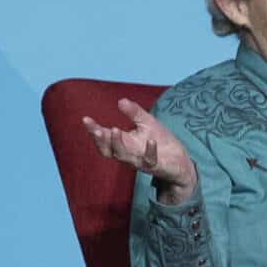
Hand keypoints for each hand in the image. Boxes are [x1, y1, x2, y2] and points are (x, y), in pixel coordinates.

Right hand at [80, 99, 195, 203]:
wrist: (180, 160)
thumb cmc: (160, 141)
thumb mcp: (147, 122)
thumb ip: (134, 113)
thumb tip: (121, 100)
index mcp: (124, 143)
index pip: (105, 138)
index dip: (94, 130)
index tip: (86, 119)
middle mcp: (128, 154)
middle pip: (108, 150)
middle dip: (101, 140)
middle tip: (97, 129)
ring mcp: (140, 161)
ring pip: (124, 156)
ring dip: (118, 144)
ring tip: (114, 130)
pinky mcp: (155, 166)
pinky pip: (149, 161)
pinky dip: (150, 151)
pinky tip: (151, 140)